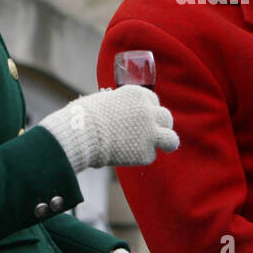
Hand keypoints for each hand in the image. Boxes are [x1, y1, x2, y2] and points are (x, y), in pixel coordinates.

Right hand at [38, 85, 178, 173]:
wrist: (81, 135)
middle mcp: (148, 111)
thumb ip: (119, 105)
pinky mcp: (145, 152)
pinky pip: (149, 156)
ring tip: (164, 147)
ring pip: (171, 139)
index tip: (143, 117)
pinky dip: (140, 157)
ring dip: (167, 142)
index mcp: (138, 95)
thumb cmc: (84, 117)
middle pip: (166, 117)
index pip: (153, 101)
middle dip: (161, 124)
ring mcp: (149, 132)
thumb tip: (116, 108)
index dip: (149, 110)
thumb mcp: (104, 101)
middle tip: (153, 131)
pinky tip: (126, 155)